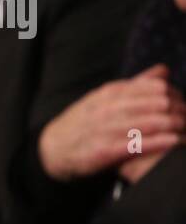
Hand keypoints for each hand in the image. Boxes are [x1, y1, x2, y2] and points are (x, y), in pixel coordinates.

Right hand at [39, 65, 185, 180]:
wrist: (52, 148)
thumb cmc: (84, 122)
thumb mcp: (104, 98)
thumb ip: (135, 85)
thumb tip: (164, 71)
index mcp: (110, 93)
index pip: (152, 87)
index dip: (174, 94)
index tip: (185, 102)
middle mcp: (107, 108)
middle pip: (154, 104)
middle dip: (179, 111)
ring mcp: (104, 130)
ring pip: (147, 123)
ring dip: (173, 126)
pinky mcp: (102, 151)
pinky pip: (134, 144)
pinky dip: (156, 142)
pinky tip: (172, 141)